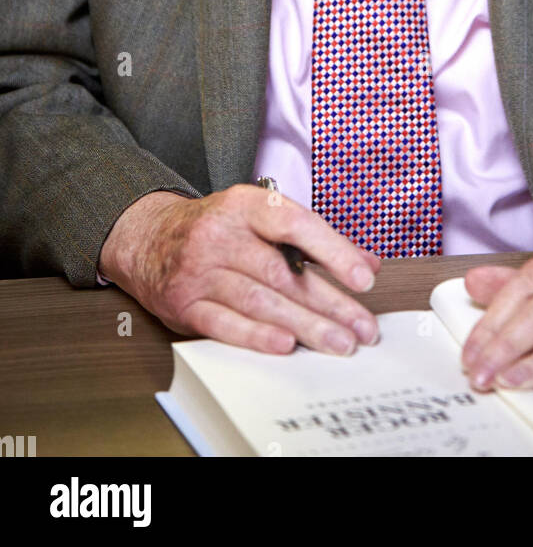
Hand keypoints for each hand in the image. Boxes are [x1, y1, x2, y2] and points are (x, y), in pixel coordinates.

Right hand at [98, 186, 381, 355]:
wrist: (148, 237)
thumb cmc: (217, 228)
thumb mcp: (260, 217)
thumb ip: (313, 240)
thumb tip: (366, 263)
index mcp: (244, 205)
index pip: (294, 224)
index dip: (332, 251)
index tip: (363, 278)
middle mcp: (221, 235)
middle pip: (282, 272)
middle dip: (329, 303)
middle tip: (362, 328)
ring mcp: (199, 270)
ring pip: (259, 301)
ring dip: (304, 326)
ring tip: (339, 343)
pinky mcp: (184, 304)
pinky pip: (225, 323)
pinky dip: (257, 336)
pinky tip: (286, 345)